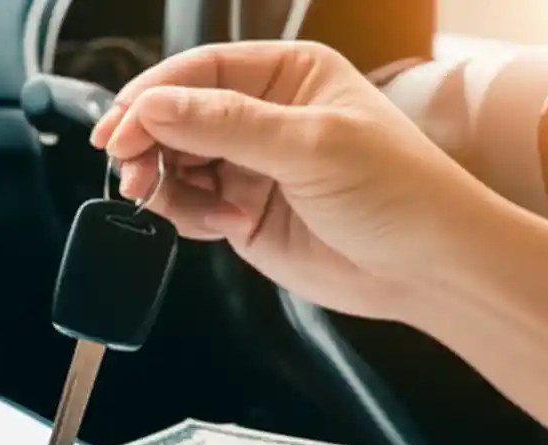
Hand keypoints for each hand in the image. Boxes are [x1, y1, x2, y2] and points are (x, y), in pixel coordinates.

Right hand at [91, 41, 505, 321]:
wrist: (426, 269)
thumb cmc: (398, 192)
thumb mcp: (309, 146)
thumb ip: (226, 125)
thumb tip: (155, 106)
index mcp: (286, 75)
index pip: (198, 71)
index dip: (152, 97)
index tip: (120, 129)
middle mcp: (262, 115)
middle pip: (175, 117)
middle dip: (149, 143)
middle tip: (131, 171)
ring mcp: (249, 165)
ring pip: (174, 163)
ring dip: (162, 184)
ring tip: (167, 203)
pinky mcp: (241, 211)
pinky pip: (187, 205)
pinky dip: (187, 216)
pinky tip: (221, 225)